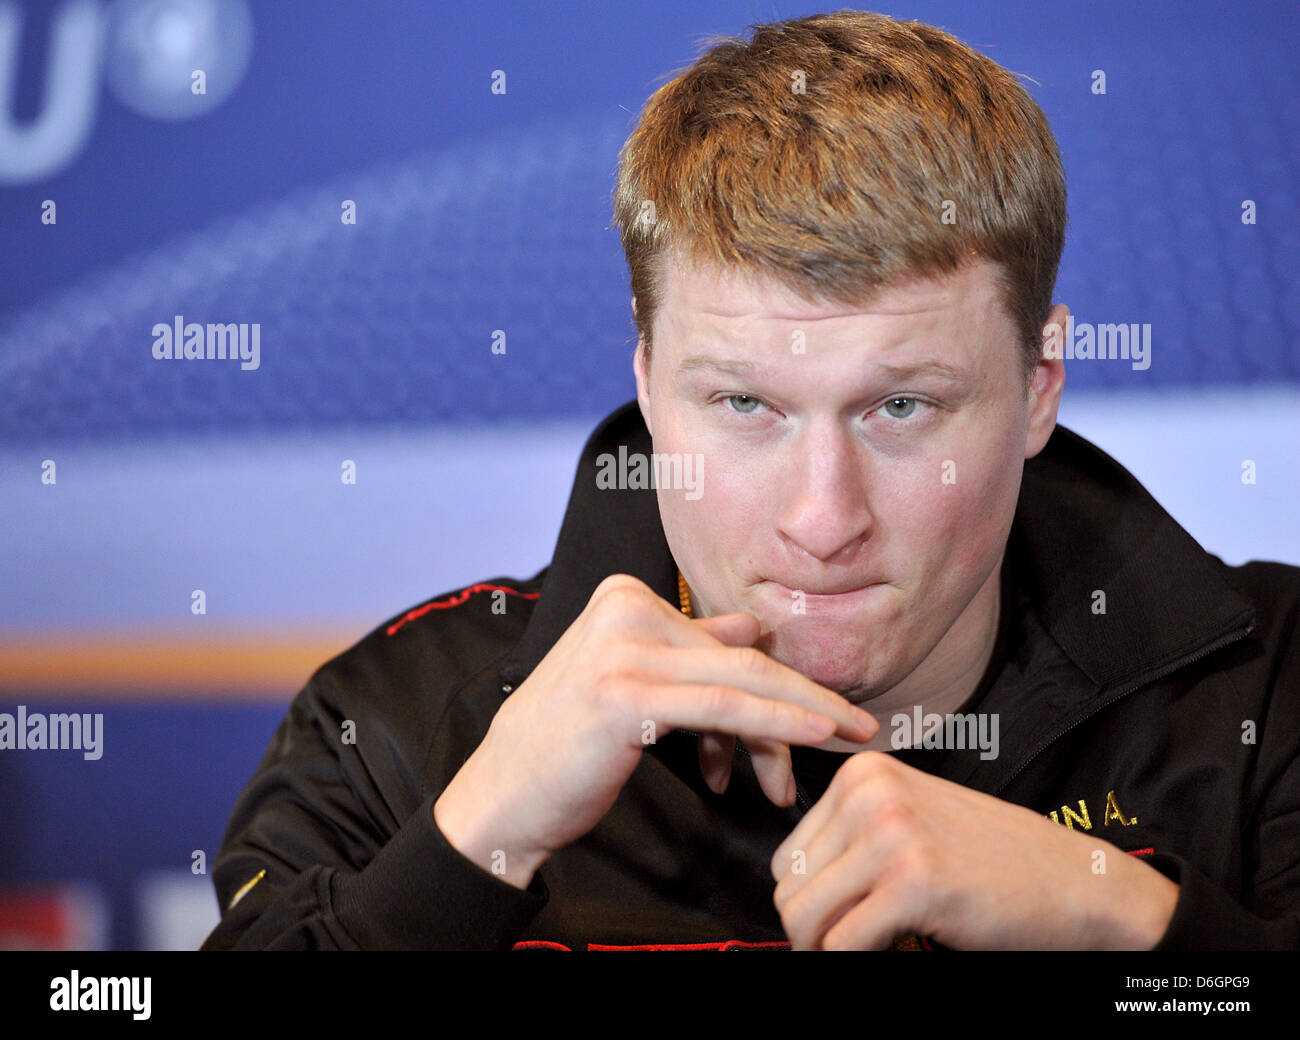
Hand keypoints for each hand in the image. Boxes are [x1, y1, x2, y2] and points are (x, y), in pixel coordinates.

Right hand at [434, 573, 878, 887]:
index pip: (724, 640)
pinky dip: (777, 722)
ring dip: (804, 714)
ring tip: (850, 736)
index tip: (822, 716)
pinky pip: (723, 707)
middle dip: (805, 696)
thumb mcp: (631, 684)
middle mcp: (622, 608)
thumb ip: (689, 650)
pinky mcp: (625, 692)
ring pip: (741, 681)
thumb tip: (747, 629)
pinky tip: (816, 733)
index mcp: (623, 597)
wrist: (503, 797)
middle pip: (739, 659)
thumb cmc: (567, 749)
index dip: (776, 685)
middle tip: (860, 722)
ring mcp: (622, 647)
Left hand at [771, 751, 1179, 948]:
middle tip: (854, 946)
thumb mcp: (909, 821)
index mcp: (862, 774)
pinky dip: (852, 963)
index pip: (788, 855)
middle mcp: (869, 793)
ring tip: (867, 951)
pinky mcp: (912, 882)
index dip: (810, 901)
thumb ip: (851, 838)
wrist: (1077, 883)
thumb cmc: (993, 860)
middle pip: (788, 886)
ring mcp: (889, 834)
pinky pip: (840, 944)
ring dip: (825, 950)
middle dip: (813, 929)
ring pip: (802, 917)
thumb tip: (789, 886)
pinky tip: (893, 954)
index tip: (845, 920)